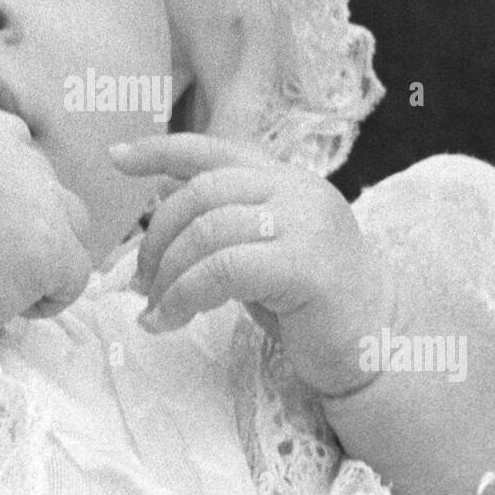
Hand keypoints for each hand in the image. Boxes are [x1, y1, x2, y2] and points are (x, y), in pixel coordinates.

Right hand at [0, 107, 93, 348]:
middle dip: (29, 220)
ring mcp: (43, 202)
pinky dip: (53, 294)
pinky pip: (76, 274)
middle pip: (49, 186)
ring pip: (73, 224)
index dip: (9, 186)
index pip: (20, 143)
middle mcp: (21, 155)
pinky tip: (15, 305)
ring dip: (47, 251)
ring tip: (5, 280)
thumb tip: (0, 195)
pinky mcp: (56, 249)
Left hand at [109, 132, 391, 394]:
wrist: (377, 345)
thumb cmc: (311, 305)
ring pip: (208, 231)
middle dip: (158, 236)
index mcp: (285, 179)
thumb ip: (223, 225)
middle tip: (140, 282)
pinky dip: (184, 296)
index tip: (117, 158)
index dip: (161, 149)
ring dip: (167, 274)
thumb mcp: (261, 251)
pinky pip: (223, 269)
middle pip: (202, 192)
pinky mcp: (306, 265)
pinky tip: (170, 320)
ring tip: (154, 309)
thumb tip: (159, 211)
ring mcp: (306, 223)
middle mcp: (298, 190)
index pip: (215, 149)